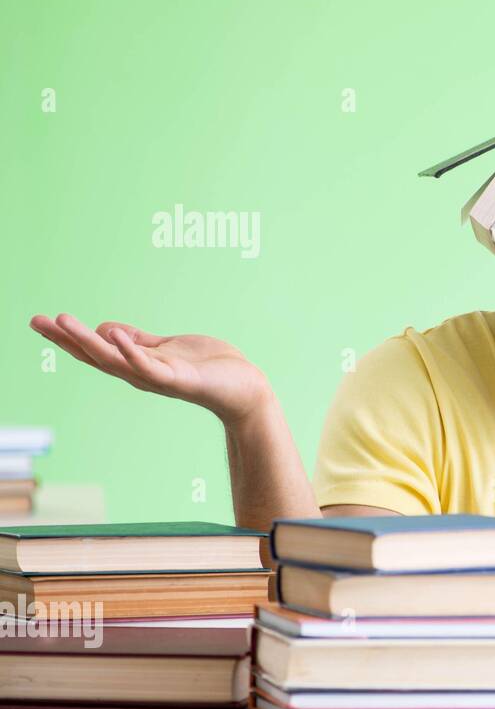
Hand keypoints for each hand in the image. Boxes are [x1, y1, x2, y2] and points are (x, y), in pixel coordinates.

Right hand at [29, 313, 273, 425]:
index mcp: (137, 364)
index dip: (68, 337)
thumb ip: (139, 340)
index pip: (96, 350)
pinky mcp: (179, 379)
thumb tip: (106, 329)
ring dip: (88, 341)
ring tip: (63, 321)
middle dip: (66, 339)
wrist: (244, 388)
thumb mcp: (167, 348)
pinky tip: (114, 333)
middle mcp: (141, 374)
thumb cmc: (209, 367)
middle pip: (96, 356)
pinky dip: (131, 350)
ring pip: (116, 360)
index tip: (40, 321)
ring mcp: (158, 378)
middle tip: (37, 320)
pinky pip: (150, 365)